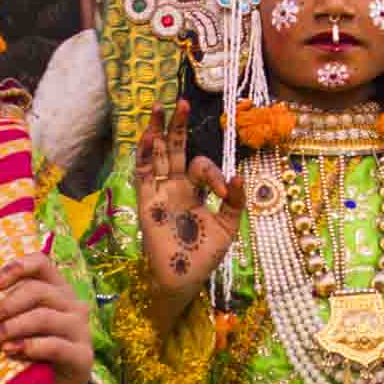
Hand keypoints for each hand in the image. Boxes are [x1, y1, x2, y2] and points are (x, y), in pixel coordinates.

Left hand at [0, 253, 95, 383]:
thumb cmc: (26, 349)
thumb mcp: (1, 320)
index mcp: (56, 289)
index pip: (41, 263)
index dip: (16, 268)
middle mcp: (73, 304)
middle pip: (38, 291)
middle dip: (4, 307)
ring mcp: (81, 330)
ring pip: (44, 317)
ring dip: (11, 328)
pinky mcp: (82, 356)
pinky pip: (55, 345)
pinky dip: (29, 347)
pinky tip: (9, 352)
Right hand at [136, 101, 244, 333]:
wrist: (183, 281)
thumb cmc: (204, 257)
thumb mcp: (228, 227)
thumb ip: (234, 202)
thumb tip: (239, 175)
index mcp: (194, 192)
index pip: (202, 167)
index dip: (216, 173)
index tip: (225, 188)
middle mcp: (175, 188)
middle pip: (174, 150)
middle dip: (178, 126)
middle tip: (181, 102)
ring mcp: (160, 193)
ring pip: (156, 155)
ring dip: (157, 131)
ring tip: (159, 106)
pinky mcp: (147, 203)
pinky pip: (144, 174)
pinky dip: (146, 155)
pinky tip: (150, 136)